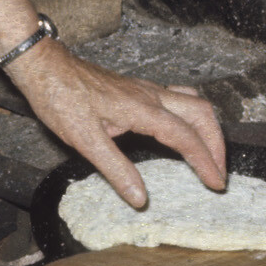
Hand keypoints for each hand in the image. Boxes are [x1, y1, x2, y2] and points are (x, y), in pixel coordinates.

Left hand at [5, 42, 227, 207]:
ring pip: (193, 102)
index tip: (216, 184)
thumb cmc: (61, 99)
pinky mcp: (138, 88)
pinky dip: (191, 115)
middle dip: (216, 143)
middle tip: (219, 172)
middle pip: (201, 114)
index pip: (186, 137)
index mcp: (142, 109)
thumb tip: (140, 198)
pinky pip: (178, 97)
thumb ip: (116, 169)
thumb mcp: (85, 139)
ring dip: (207, 127)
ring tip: (210, 152)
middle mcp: (151, 95)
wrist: (45, 66)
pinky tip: (183, 128)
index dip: (205, 161)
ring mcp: (146, 88)